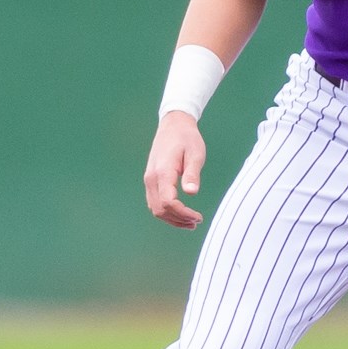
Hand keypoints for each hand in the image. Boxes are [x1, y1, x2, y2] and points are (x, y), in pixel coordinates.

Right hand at [144, 111, 208, 227]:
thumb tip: (192, 193)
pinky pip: (154, 202)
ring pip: (155, 208)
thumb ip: (192, 174)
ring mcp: (149, 179)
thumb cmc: (187, 138)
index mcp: (163, 172)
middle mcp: (152, 178)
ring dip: (172, 219)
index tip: (198, 217)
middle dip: (178, 220)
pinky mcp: (151, 180)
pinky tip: (180, 214)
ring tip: (191, 222)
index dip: (183, 214)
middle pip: (160, 209)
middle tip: (197, 222)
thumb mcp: (195, 153)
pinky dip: (166, 212)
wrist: (173, 125)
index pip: (168, 202)